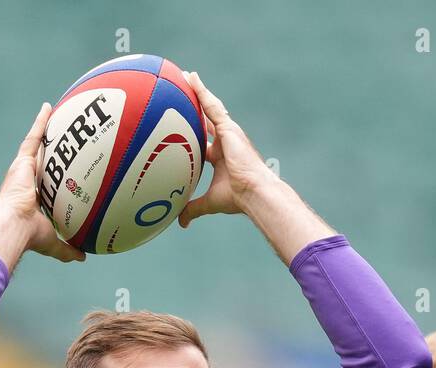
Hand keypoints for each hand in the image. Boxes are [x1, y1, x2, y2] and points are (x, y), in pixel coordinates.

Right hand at [0, 103, 85, 271]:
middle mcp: (24, 181)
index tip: (57, 170)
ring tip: (54, 114)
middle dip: (47, 150)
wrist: (13, 226)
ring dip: (44, 129)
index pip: (43, 184)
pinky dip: (41, 122)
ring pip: (36, 144)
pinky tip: (48, 107)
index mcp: (30, 199)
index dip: (49, 176)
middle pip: (39, 160)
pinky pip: (34, 136)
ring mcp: (22, 169)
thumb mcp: (53, 242)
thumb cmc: (29, 236)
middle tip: (59, 138)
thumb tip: (83, 257)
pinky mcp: (22, 161)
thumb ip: (67, 248)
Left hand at [178, 72, 277, 227]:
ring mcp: (229, 133)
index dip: (196, 134)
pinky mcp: (229, 128)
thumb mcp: (209, 202)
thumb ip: (194, 208)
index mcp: (223, 157)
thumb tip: (181, 222)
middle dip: (198, 109)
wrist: (254, 192)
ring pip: (209, 108)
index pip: (206, 142)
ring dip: (198, 92)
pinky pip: (211, 105)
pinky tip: (190, 77)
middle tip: (185, 95)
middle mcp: (227, 142)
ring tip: (186, 77)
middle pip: (208, 121)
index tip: (186, 128)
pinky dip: (201, 91)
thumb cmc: (237, 198)